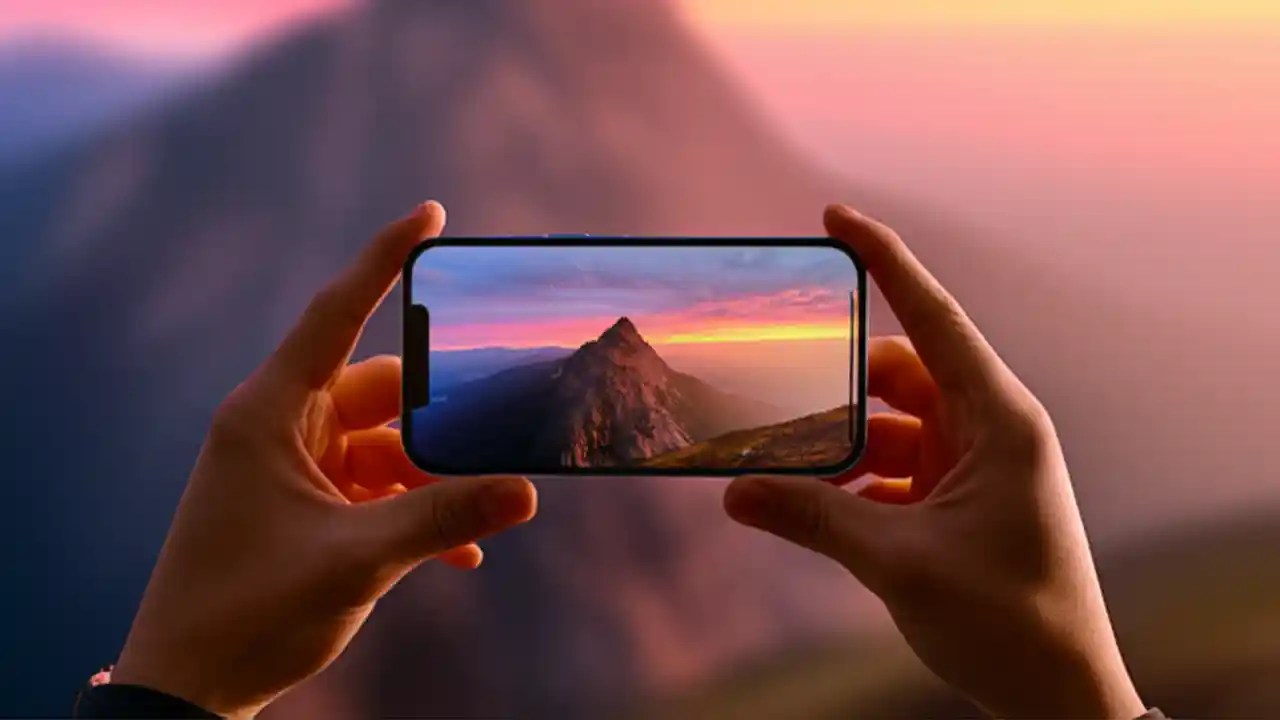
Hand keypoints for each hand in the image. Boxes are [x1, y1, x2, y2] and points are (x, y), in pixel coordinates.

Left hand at [111, 202, 537, 717]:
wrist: (189, 687)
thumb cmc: (249, 612)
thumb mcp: (356, 560)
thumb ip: (443, 519)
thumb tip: (526, 492)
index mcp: (270, 412)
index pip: (337, 314)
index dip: (385, 260)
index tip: (430, 216)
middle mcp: (279, 428)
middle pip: (379, 391)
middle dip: (439, 419)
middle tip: (497, 432)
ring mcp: (290, 470)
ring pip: (383, 446)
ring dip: (431, 479)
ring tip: (478, 513)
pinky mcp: (302, 509)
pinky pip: (372, 489)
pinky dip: (411, 511)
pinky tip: (456, 552)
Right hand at [724, 205, 1144, 717]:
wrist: (1058, 697)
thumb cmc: (1005, 622)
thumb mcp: (898, 564)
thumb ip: (812, 519)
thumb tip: (732, 494)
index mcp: (999, 419)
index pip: (932, 317)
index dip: (884, 259)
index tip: (834, 216)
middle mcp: (990, 429)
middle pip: (895, 375)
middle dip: (833, 389)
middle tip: (770, 398)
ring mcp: (975, 466)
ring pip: (888, 427)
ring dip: (838, 448)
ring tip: (780, 471)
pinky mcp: (959, 502)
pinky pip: (893, 470)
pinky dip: (853, 484)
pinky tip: (810, 507)